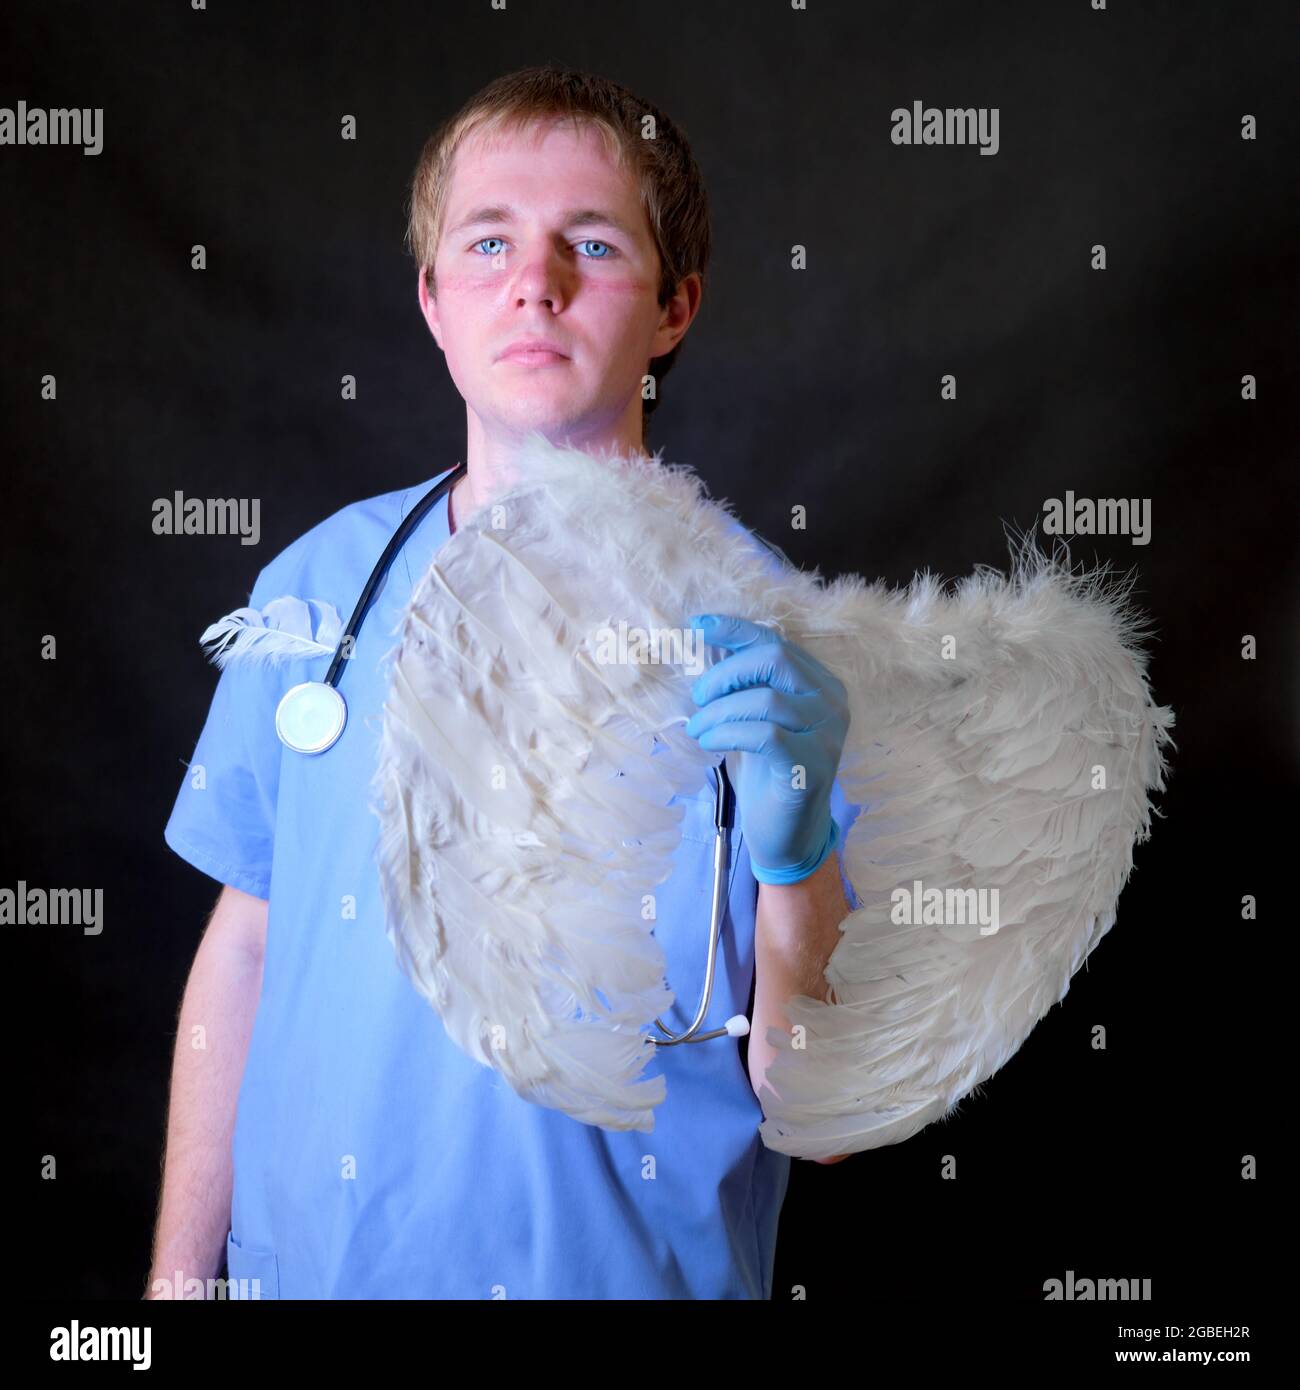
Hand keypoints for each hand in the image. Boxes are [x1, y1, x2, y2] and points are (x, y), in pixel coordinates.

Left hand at [683, 614, 849, 883]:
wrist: (788, 835)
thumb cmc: (768, 773)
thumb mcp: (758, 720)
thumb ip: (747, 686)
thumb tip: (706, 644)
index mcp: (821, 685)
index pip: (777, 643)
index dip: (736, 630)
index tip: (698, 627)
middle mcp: (832, 704)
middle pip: (776, 660)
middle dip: (726, 673)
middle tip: (698, 698)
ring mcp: (827, 735)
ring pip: (766, 699)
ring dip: (719, 711)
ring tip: (698, 729)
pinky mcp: (811, 765)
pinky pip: (764, 734)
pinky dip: (727, 733)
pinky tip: (708, 743)